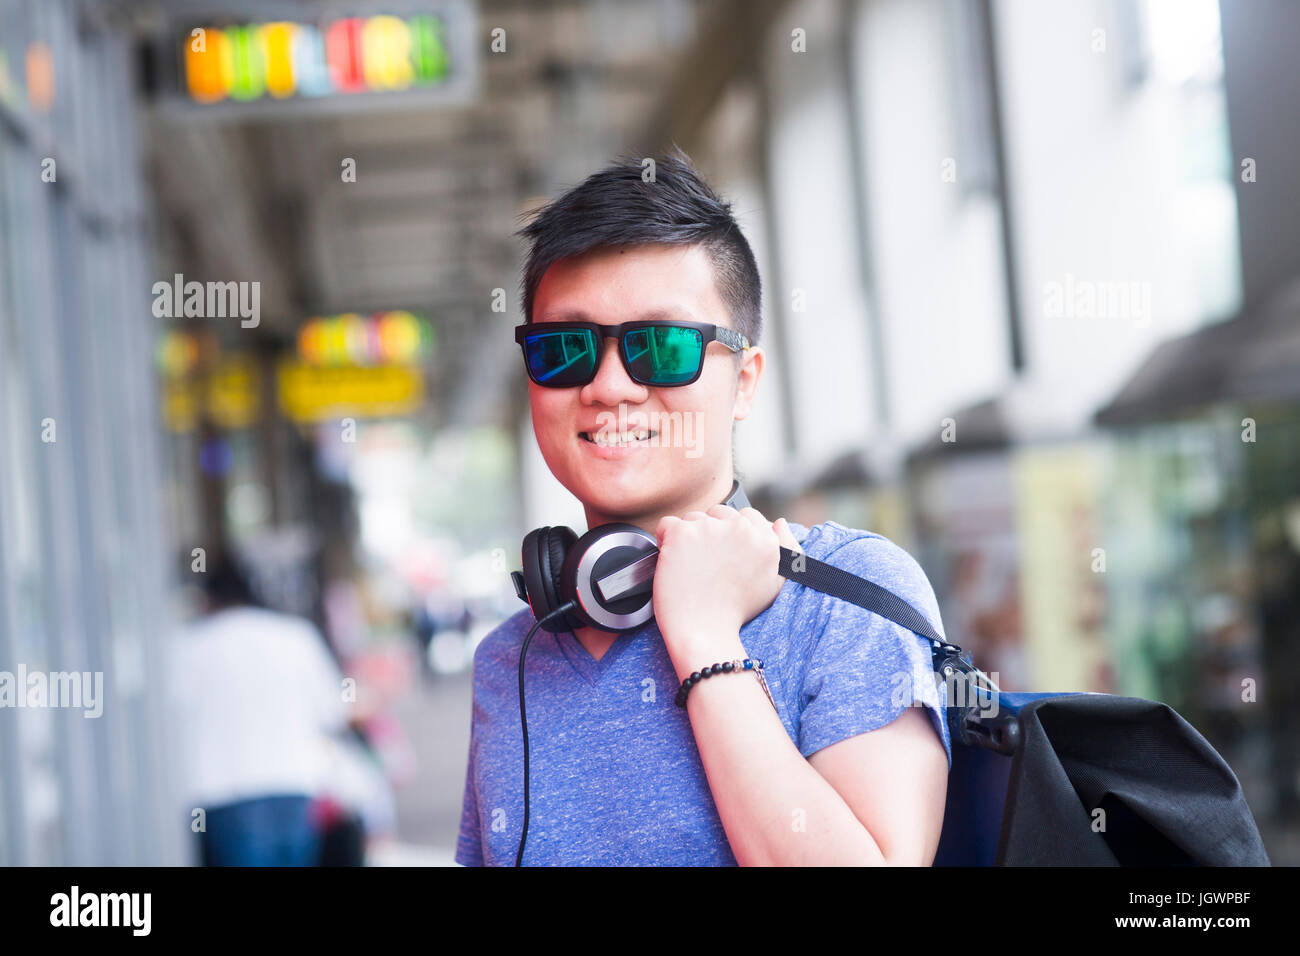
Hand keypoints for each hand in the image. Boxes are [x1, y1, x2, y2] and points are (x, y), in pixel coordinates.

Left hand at [653, 506, 803, 663]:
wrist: (704, 633)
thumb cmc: (737, 613)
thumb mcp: (775, 583)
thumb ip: (786, 549)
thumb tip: (778, 522)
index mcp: (764, 538)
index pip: (747, 516)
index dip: (732, 535)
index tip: (724, 555)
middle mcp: (740, 528)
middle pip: (719, 513)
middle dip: (711, 532)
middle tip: (707, 563)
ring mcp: (709, 529)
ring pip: (693, 518)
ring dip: (690, 537)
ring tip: (691, 567)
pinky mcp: (682, 534)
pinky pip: (668, 525)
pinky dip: (665, 540)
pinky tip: (673, 561)